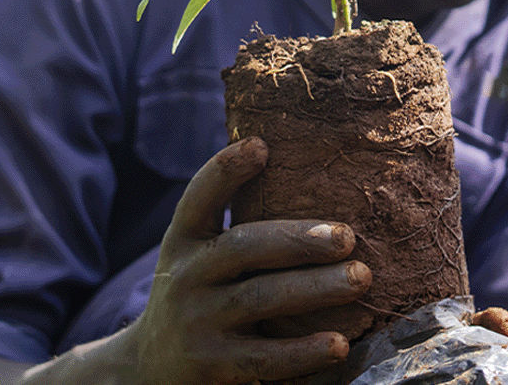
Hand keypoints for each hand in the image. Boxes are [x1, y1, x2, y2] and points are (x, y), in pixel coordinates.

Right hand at [124, 137, 371, 384]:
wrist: (147, 369)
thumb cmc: (198, 295)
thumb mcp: (198, 255)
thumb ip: (237, 226)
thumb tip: (307, 173)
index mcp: (184, 240)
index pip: (199, 198)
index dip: (225, 170)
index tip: (261, 146)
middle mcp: (186, 276)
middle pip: (244, 247)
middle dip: (298, 239)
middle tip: (347, 236)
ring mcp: (196, 323)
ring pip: (261, 299)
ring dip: (316, 288)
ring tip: (360, 278)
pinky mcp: (212, 367)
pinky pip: (264, 358)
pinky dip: (303, 352)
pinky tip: (340, 344)